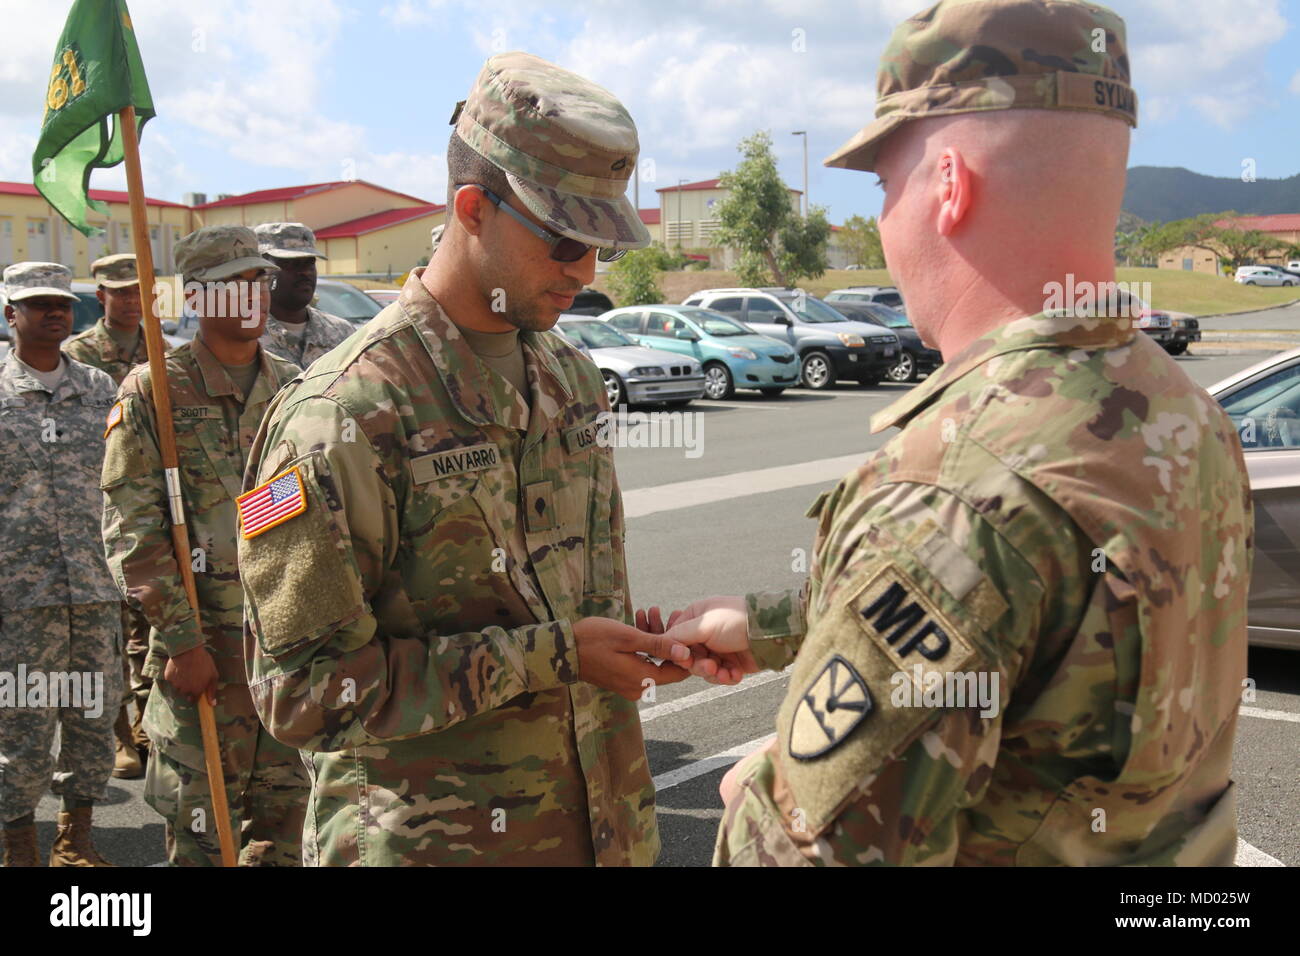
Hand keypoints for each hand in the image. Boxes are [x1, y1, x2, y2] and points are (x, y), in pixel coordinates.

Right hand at [164, 645, 217, 703]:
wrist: (188, 650)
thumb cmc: (204, 662)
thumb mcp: (213, 675)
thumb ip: (212, 690)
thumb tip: (213, 704)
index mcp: (196, 691)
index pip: (193, 700)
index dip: (195, 695)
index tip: (196, 689)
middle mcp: (184, 690)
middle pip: (185, 693)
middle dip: (188, 687)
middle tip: (192, 676)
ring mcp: (175, 684)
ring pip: (177, 686)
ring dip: (181, 681)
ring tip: (186, 670)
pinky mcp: (168, 677)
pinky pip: (171, 679)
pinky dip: (174, 675)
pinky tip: (179, 667)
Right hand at [574, 616, 691, 700]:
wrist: (562, 650)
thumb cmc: (593, 639)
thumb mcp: (628, 637)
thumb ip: (658, 645)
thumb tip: (686, 652)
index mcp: (643, 679)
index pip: (679, 672)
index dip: (687, 651)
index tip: (684, 627)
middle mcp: (639, 687)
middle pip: (666, 664)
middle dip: (669, 638)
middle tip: (666, 613)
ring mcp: (630, 684)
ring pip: (654, 660)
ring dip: (654, 637)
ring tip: (649, 611)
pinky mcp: (622, 678)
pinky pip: (641, 662)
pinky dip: (643, 644)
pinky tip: (639, 621)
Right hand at [655, 596, 758, 684]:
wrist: (770, 632)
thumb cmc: (736, 621)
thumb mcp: (704, 625)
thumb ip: (680, 635)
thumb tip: (663, 644)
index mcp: (695, 619)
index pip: (676, 641)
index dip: (679, 654)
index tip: (686, 660)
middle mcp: (705, 634)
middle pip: (690, 659)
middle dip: (700, 666)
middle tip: (711, 667)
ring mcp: (719, 649)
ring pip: (705, 670)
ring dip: (714, 674)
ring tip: (726, 673)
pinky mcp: (732, 663)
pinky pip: (721, 676)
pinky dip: (728, 677)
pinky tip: (736, 674)